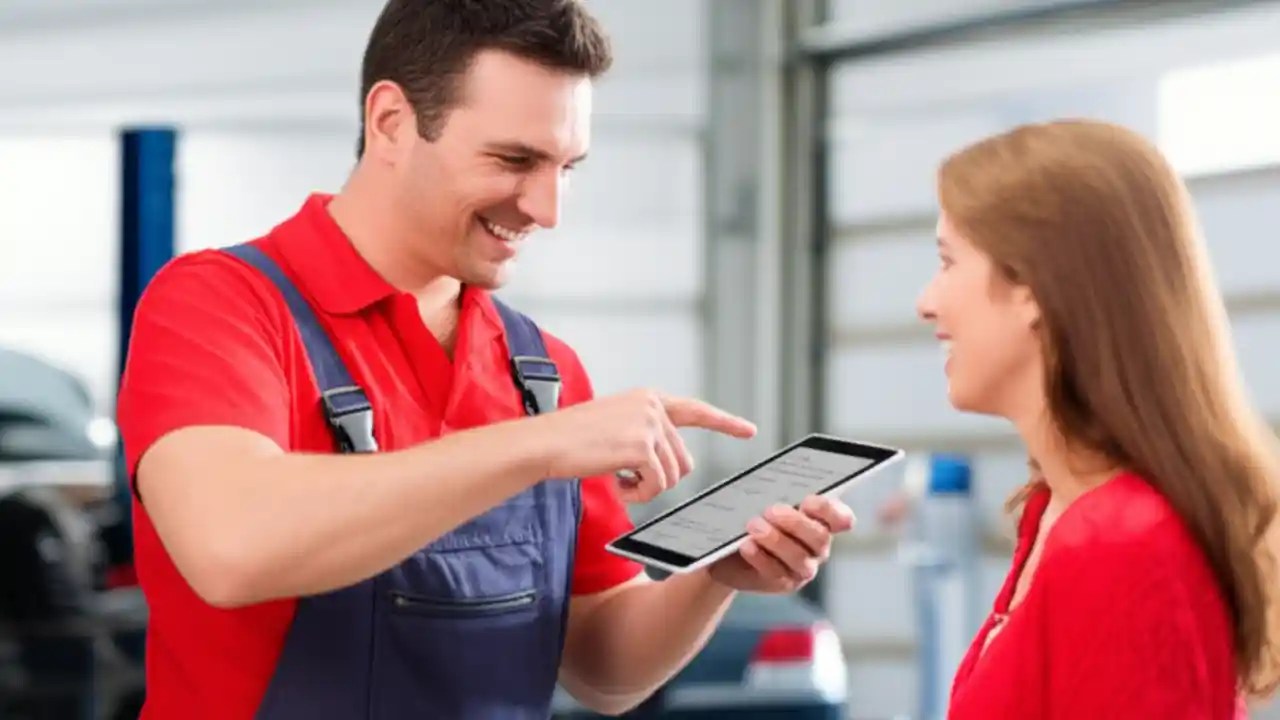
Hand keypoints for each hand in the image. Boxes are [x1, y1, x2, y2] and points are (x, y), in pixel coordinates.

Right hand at [537, 388, 756, 501]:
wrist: (546, 442)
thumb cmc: (572, 440)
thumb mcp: (615, 425)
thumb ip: (646, 434)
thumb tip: (673, 465)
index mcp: (648, 399)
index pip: (696, 410)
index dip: (724, 422)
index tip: (749, 431)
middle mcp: (653, 406)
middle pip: (683, 460)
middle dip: (660, 479)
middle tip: (628, 480)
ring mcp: (649, 424)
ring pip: (672, 476)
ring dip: (646, 488)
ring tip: (616, 478)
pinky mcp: (643, 446)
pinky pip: (657, 485)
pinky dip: (637, 494)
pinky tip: (615, 483)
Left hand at [708, 495, 854, 593]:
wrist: (729, 550)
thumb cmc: (753, 517)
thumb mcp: (765, 501)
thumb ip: (777, 494)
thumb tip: (775, 487)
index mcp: (821, 520)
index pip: (840, 517)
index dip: (829, 510)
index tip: (807, 502)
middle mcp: (817, 546)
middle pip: (820, 537)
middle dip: (795, 523)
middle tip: (771, 511)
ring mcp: (803, 567)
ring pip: (799, 558)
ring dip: (776, 540)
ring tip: (754, 526)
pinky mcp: (784, 583)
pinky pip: (777, 574)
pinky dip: (761, 558)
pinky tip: (747, 545)